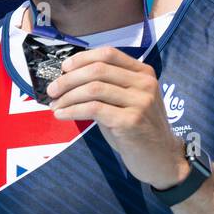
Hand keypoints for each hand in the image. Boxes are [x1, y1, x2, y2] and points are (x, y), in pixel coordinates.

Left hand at [45, 45, 189, 190]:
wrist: (162, 159)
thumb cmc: (138, 130)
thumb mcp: (127, 102)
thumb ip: (107, 87)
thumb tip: (68, 80)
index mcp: (143, 73)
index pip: (108, 54)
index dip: (82, 58)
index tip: (64, 67)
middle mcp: (144, 83)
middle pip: (98, 70)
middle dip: (69, 79)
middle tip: (52, 90)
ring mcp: (140, 102)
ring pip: (93, 89)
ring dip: (67, 97)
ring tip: (54, 106)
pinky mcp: (131, 121)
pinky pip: (93, 109)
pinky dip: (72, 111)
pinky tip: (61, 115)